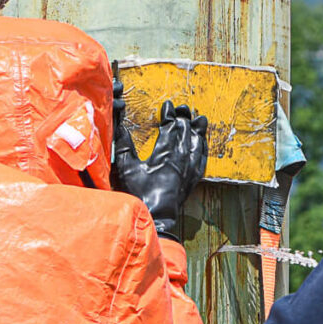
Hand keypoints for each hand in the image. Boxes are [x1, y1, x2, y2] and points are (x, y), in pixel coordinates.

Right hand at [111, 102, 208, 239]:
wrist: (156, 218)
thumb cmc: (140, 194)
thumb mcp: (126, 168)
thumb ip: (123, 146)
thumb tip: (119, 126)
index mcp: (166, 153)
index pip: (170, 128)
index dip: (169, 115)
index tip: (168, 105)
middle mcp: (181, 159)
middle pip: (186, 132)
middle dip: (184, 118)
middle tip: (183, 108)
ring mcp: (189, 170)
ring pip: (197, 144)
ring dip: (198, 131)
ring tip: (199, 119)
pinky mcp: (193, 179)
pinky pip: (202, 160)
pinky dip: (203, 149)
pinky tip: (203, 143)